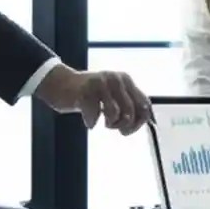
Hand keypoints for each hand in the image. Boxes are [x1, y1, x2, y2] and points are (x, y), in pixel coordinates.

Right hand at [34, 65, 153, 133]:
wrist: (60, 84)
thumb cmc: (89, 95)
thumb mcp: (112, 96)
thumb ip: (129, 104)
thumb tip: (150, 120)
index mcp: (126, 80)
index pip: (144, 104)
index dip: (140, 121)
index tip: (129, 130)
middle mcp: (116, 78)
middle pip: (131, 111)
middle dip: (124, 126)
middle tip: (113, 127)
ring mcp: (100, 83)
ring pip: (115, 113)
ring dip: (109, 124)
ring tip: (102, 122)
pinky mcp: (85, 90)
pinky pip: (95, 114)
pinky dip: (92, 122)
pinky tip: (89, 121)